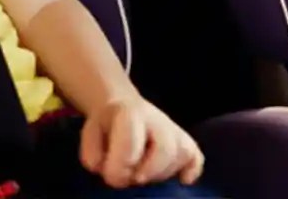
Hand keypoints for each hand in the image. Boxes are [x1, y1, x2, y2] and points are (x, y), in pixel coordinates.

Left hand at [79, 97, 204, 188]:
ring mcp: (174, 130)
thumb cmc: (107, 125)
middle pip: (166, 149)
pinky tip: (182, 180)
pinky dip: (192, 170)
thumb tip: (104, 168)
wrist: (123, 107)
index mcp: (130, 114)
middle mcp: (157, 119)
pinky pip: (197, 157)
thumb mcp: (91, 132)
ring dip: (163, 173)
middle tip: (133, 177)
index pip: (132, 143)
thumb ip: (92, 152)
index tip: (111, 173)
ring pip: (182, 154)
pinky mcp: (186, 142)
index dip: (120, 165)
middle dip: (148, 171)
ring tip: (144, 173)